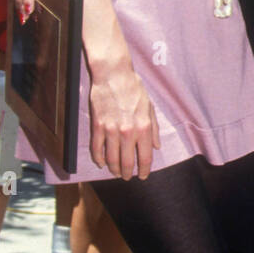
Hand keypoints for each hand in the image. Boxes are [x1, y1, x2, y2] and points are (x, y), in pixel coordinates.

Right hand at [89, 64, 160, 180]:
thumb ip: (153, 129)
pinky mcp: (97, 125)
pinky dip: (98, 158)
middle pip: (126, 162)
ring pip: (111, 159)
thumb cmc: (134, 89)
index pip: (145, 158)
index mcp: (143, 128)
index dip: (143, 170)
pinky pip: (96, 148)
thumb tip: (156, 146)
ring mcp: (111, 130)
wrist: (113, 75)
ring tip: (115, 173)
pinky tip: (101, 163)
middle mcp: (128, 132)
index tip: (142, 176)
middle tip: (127, 177)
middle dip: (127, 173)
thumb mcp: (150, 108)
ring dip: (113, 169)